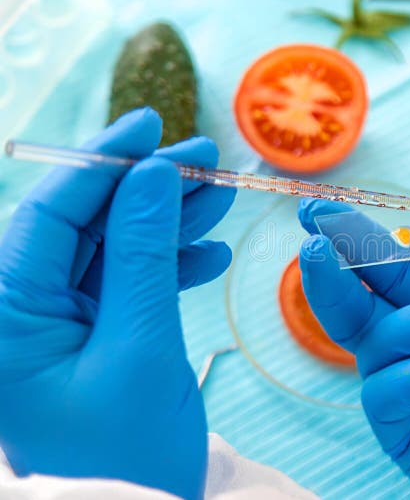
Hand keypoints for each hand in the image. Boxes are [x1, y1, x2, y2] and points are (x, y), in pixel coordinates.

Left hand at [0, 108, 235, 499]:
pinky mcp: (86, 340)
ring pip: (108, 250)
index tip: (151, 125)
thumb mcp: (138, 347)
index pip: (48, 213)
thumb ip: (140, 254)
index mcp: (3, 314)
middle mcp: (17, 314)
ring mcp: (52, 328)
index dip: (102, 162)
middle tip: (205, 160)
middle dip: (146, 190)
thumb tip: (152, 175)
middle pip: (83, 225)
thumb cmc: (126, 454)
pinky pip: (123, 285)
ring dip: (166, 224)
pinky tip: (209, 255)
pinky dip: (167, 266)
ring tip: (220, 200)